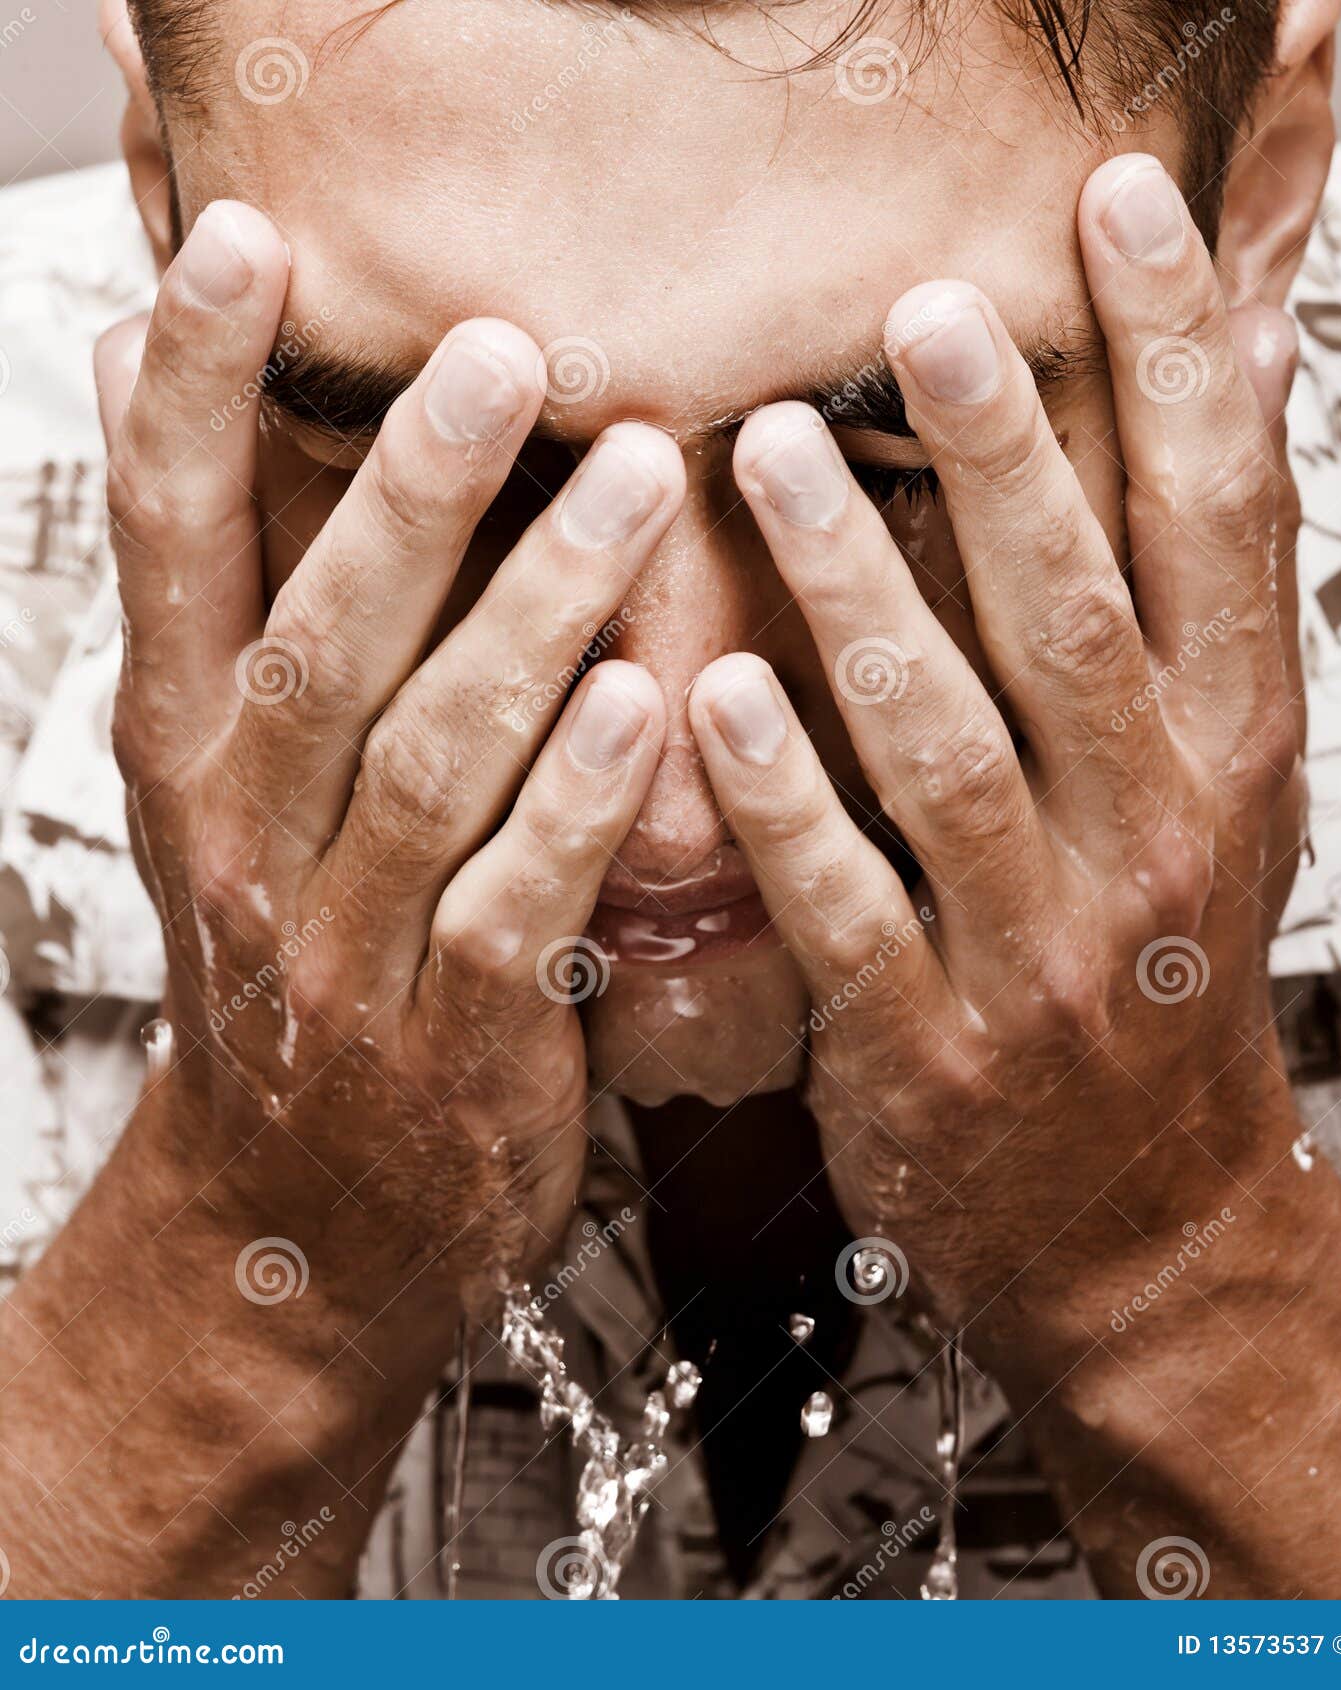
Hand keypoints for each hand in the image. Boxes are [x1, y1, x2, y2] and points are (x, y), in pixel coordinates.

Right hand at [96, 201, 684, 1323]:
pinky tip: (648, 703)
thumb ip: (207, 594)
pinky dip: (578, 804)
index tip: (241, 251)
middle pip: (318, 640)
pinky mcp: (453, 1042)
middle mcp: (244, 837)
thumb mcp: (211, 790)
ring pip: (430, 759)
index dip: (189, 399)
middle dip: (407, 491)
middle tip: (505, 351)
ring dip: (533, 616)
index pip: (164, 549)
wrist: (293, 1223)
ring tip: (635, 479)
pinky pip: (512, 904)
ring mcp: (341, 948)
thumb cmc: (284, 964)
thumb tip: (121, 371)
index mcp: (184, 755)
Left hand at [687, 154, 1305, 1335]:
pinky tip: (711, 697)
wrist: (1147, 1228)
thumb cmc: (1164, 978)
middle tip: (924, 311)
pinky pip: (851, 905)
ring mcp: (1048, 949)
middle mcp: (1157, 836)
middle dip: (1009, 458)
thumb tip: (1239, 377)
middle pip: (1081, 619)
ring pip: (950, 752)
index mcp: (1233, 753)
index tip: (1119, 214)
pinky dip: (783, 803)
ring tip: (774, 457)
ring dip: (862, 601)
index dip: (1179, 361)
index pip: (1224, 526)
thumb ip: (1208, 600)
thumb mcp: (1224, 794)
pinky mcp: (935, 1042)